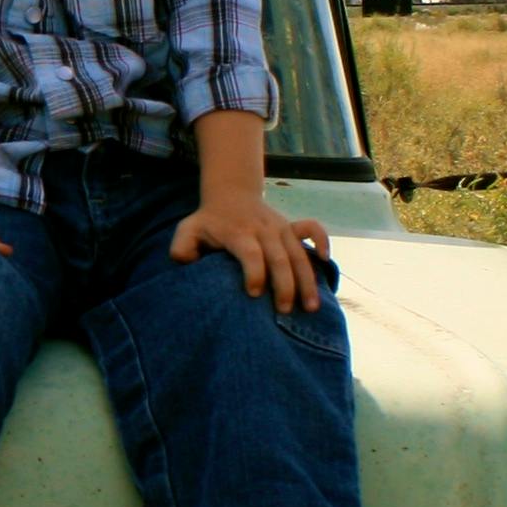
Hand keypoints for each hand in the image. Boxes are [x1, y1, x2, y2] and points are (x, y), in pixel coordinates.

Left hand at [174, 190, 330, 309]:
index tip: (252, 295)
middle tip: (285, 311)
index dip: (254, 273)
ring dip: (307, 280)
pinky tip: (325, 262)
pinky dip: (322, 242)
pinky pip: (312, 229)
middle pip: (279, 258)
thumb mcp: (188, 230)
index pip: (251, 253)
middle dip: (285, 285)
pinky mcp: (291, 226)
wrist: (230, 195)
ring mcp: (280, 227)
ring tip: (311, 307)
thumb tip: (185, 263)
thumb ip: (182, 247)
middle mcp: (263, 229)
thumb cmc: (208, 221)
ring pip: (298, 253)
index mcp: (238, 232)